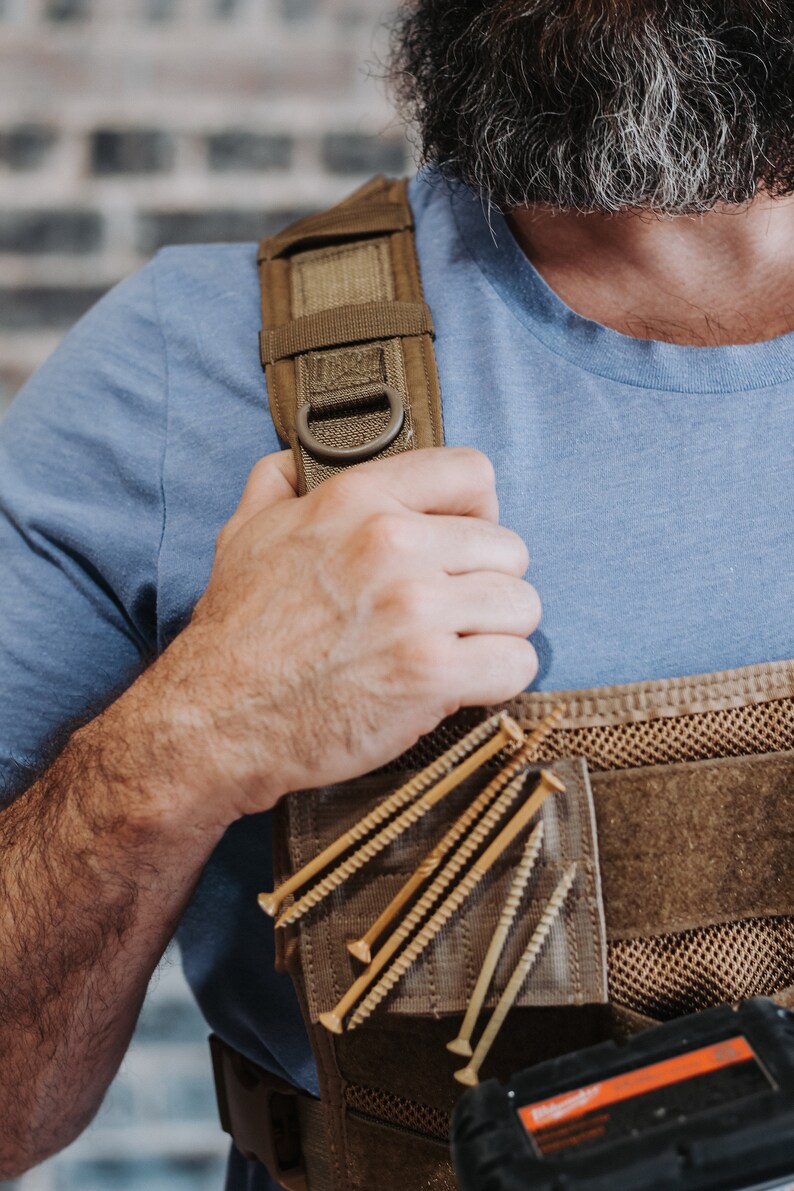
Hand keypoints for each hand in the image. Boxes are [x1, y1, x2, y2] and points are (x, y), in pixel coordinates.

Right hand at [155, 447, 539, 822]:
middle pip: (509, 548)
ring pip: (522, 606)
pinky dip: (498, 679)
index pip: (472, 473)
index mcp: (358, 499)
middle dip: (486, 585)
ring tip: (456, 650)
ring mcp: (416, 610)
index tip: (461, 546)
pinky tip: (462, 684)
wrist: (216, 719)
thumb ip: (279, 479)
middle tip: (451, 615)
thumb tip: (298, 457)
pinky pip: (516, 664)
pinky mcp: (431, 675)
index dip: (477, 513)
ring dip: (497, 633)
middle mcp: (394, 544)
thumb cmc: (236, 630)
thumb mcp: (246, 530)